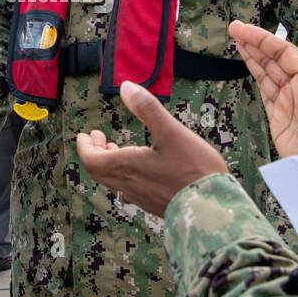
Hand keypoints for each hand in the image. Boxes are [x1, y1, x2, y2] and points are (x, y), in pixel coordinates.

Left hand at [75, 80, 227, 216]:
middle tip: (99, 138)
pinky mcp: (153, 204)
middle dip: (96, 152)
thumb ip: (147, 109)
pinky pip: (128, 189)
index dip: (84, 148)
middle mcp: (128, 184)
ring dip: (110, 163)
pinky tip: (139, 167)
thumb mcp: (172, 132)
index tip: (85, 135)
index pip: (91, 160)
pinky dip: (124, 174)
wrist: (213, 209)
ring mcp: (140, 197)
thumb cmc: (193, 169)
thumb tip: (125, 87)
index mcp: (127, 166)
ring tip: (116, 149)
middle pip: (99, 171)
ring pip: (114, 180)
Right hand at [228, 21, 297, 157]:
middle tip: (233, 28)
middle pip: (272, 58)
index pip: (282, 52)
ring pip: (266, 71)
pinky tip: (247, 63)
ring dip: (252, 55)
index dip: (263, 39)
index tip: (243, 29)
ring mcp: (286, 99)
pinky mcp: (277, 114)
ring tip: (235, 39)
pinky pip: (263, 89)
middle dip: (254, 43)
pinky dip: (254, 74)